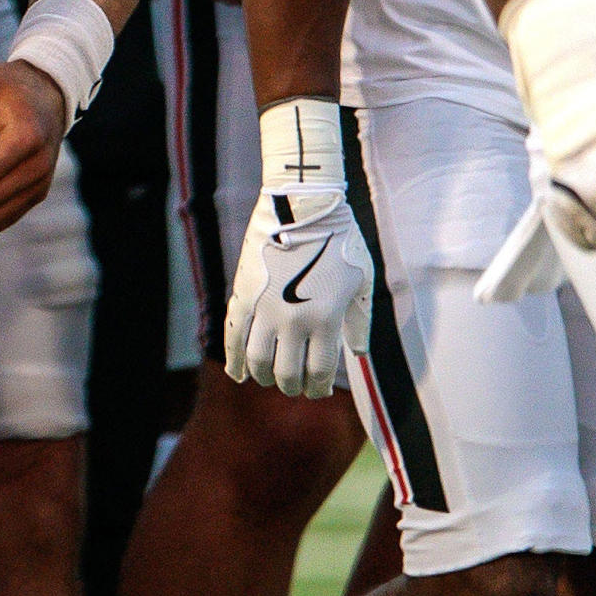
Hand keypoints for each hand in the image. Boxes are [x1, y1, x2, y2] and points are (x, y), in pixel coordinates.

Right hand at [223, 180, 369, 398]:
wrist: (305, 206)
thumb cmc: (341, 242)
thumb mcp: (361, 282)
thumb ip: (360, 322)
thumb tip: (357, 353)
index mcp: (326, 319)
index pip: (319, 372)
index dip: (317, 388)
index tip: (318, 390)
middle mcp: (294, 319)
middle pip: (287, 373)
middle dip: (292, 385)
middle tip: (295, 385)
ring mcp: (266, 307)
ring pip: (258, 360)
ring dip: (264, 375)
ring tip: (270, 376)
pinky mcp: (244, 293)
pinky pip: (234, 334)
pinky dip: (234, 359)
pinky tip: (238, 374)